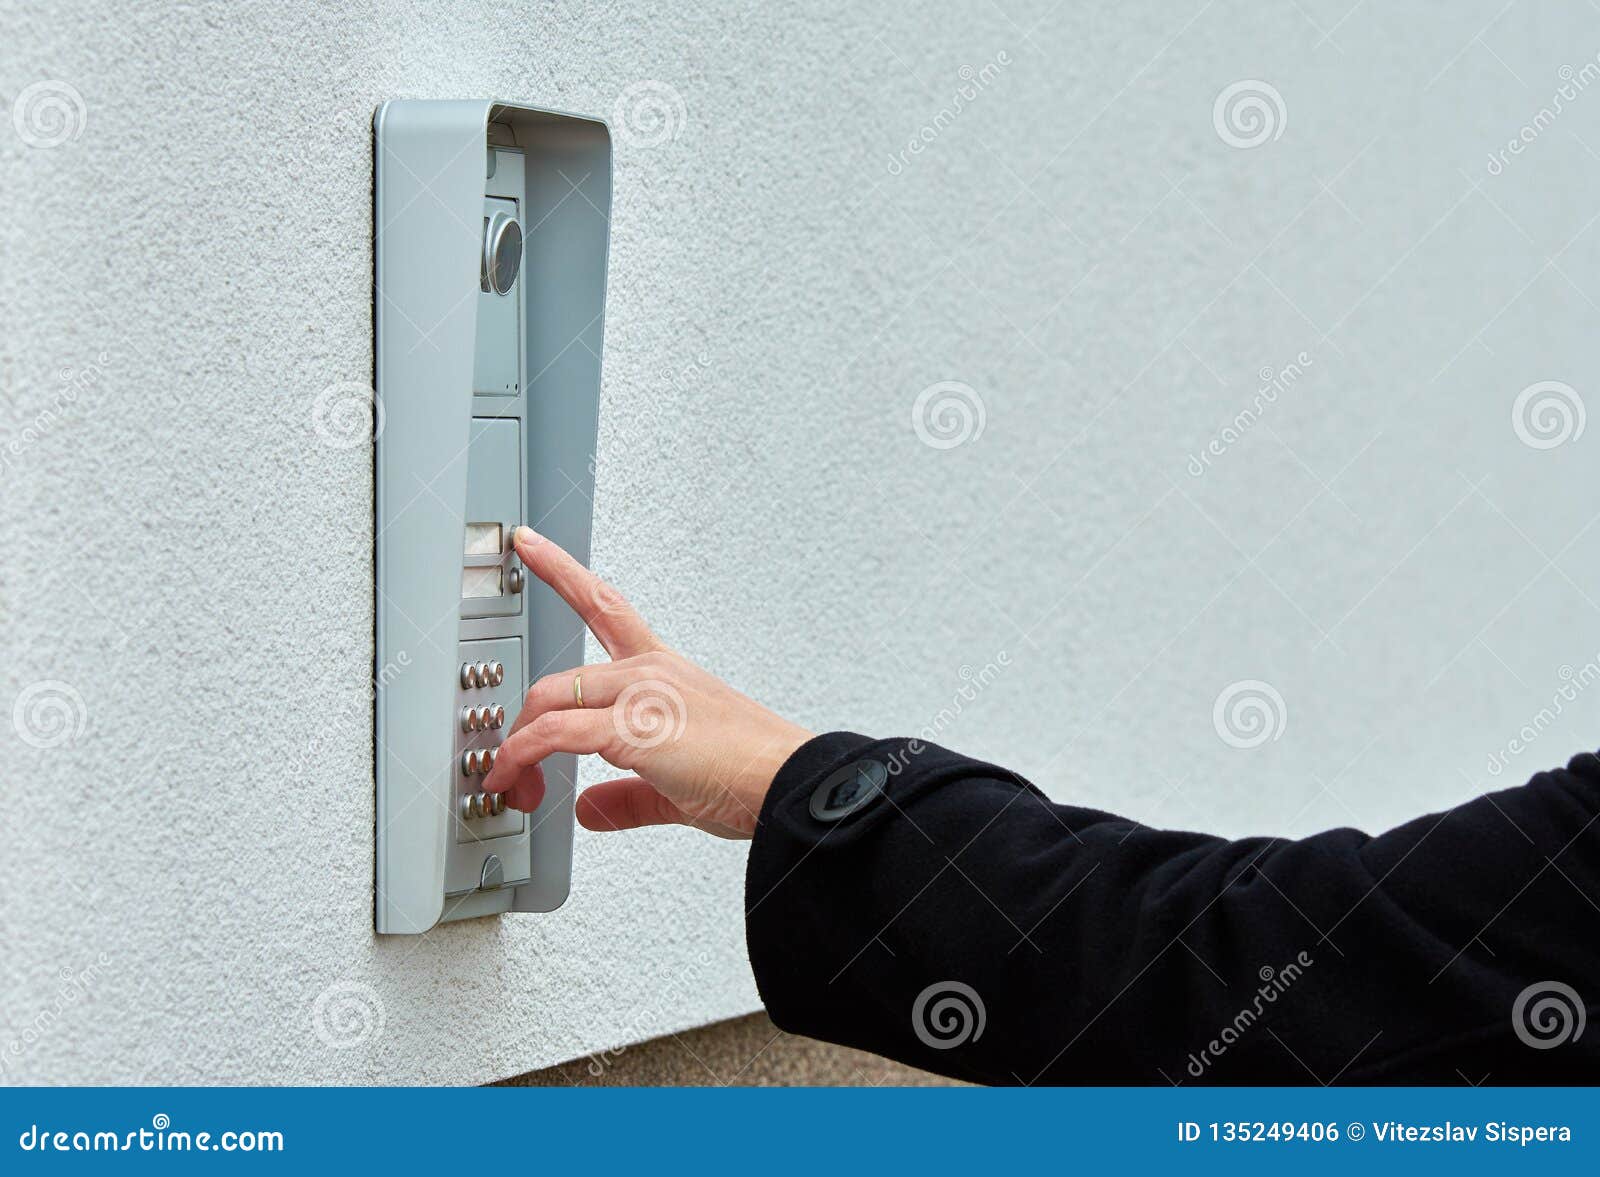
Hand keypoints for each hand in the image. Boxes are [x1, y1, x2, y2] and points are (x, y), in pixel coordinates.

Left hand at [480, 527, 813, 837]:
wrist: (788, 785)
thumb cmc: (754, 777)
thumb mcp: (677, 786)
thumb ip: (626, 795)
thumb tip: (590, 807)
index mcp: (664, 672)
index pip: (605, 608)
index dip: (562, 571)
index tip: (530, 544)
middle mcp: (650, 672)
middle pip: (560, 676)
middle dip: (522, 723)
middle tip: (510, 768)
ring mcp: (641, 695)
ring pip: (550, 699)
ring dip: (516, 746)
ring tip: (511, 785)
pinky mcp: (634, 728)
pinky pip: (554, 732)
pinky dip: (523, 756)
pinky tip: (518, 779)